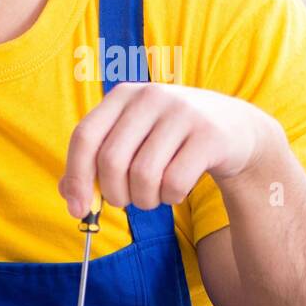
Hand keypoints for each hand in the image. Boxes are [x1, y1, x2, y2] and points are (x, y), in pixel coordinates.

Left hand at [59, 82, 282, 217]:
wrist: (235, 129)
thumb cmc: (172, 140)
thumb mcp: (133, 141)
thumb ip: (97, 165)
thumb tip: (71, 199)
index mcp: (124, 95)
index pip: (85, 136)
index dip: (76, 177)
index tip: (77, 210)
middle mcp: (151, 97)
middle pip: (112, 162)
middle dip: (115, 195)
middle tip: (128, 201)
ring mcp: (182, 113)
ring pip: (143, 176)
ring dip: (145, 200)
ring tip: (154, 195)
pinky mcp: (209, 135)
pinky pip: (174, 183)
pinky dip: (170, 198)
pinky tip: (177, 190)